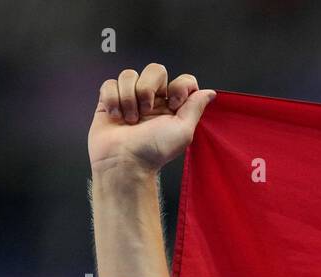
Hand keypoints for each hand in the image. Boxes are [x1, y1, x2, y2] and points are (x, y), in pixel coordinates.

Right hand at [88, 63, 215, 176]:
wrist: (124, 162)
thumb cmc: (154, 151)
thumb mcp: (183, 131)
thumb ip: (195, 107)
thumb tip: (210, 93)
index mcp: (173, 106)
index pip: (182, 79)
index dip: (179, 87)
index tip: (173, 104)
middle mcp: (153, 99)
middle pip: (155, 69)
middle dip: (148, 88)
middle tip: (146, 112)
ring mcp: (131, 98)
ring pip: (129, 75)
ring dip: (129, 98)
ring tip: (130, 120)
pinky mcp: (109, 101)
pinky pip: (109, 83)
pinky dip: (112, 100)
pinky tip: (116, 116)